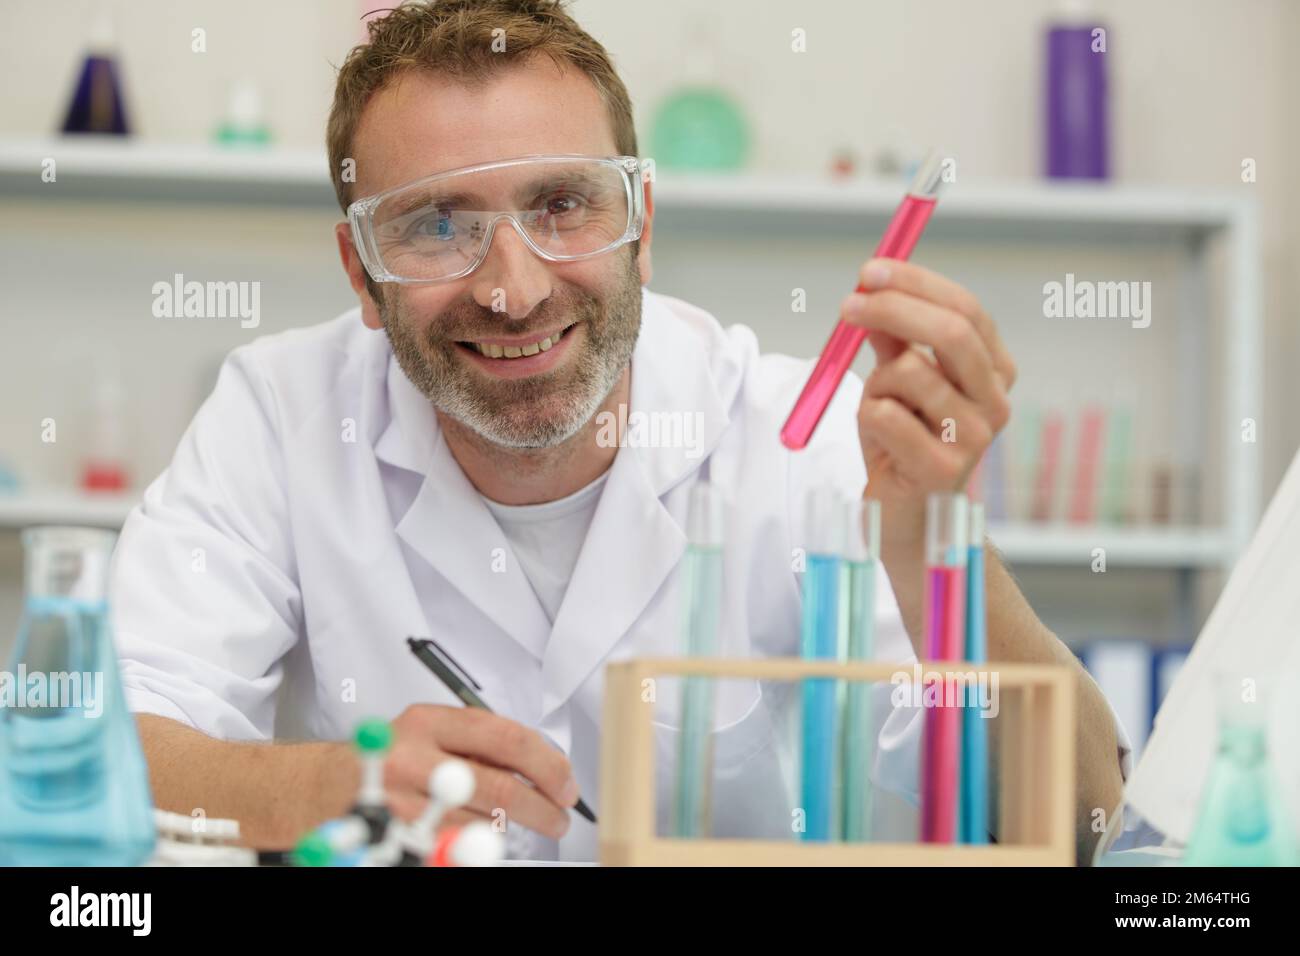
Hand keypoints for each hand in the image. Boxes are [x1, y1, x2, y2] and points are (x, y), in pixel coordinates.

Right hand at [379, 704, 579, 838]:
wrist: (324, 785)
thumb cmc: (389, 756)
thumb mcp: (430, 731)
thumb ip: (480, 742)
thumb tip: (542, 765)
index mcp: (430, 722)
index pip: (507, 738)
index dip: (547, 765)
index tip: (566, 784)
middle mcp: (414, 759)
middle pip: (500, 788)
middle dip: (541, 808)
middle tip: (558, 817)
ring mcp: (403, 802)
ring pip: (481, 822)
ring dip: (505, 827)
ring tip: (507, 822)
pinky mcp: (398, 836)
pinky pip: (455, 844)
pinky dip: (473, 840)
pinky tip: (470, 831)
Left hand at [844, 258, 1016, 540]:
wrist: (904, 514)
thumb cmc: (901, 442)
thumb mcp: (894, 382)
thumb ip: (892, 339)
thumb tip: (872, 291)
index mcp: (994, 371)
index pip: (964, 309)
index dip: (916, 284)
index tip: (870, 271)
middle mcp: (995, 401)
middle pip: (951, 332)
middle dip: (893, 308)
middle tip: (848, 304)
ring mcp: (974, 437)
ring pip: (909, 373)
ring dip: (874, 382)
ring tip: (877, 408)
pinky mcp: (942, 468)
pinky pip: (886, 414)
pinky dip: (868, 416)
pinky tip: (879, 440)